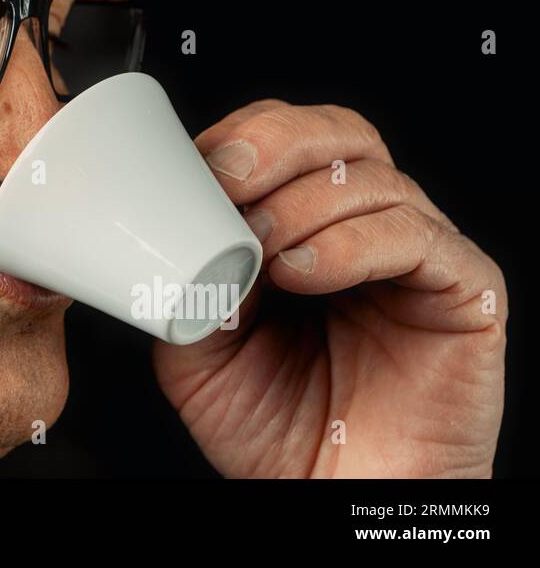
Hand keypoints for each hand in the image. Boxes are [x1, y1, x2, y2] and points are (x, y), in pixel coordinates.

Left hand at [152, 100, 506, 476]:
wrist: (329, 500)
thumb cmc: (274, 426)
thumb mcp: (195, 347)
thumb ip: (185, 278)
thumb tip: (169, 218)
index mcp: (304, 224)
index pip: (285, 139)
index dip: (244, 137)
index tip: (197, 165)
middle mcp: (364, 227)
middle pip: (340, 133)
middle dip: (277, 144)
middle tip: (229, 180)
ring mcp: (418, 256)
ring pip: (376, 179)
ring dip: (302, 205)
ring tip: (262, 256)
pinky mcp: (464, 293)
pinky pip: (419, 238)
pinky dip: (352, 243)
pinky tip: (304, 272)